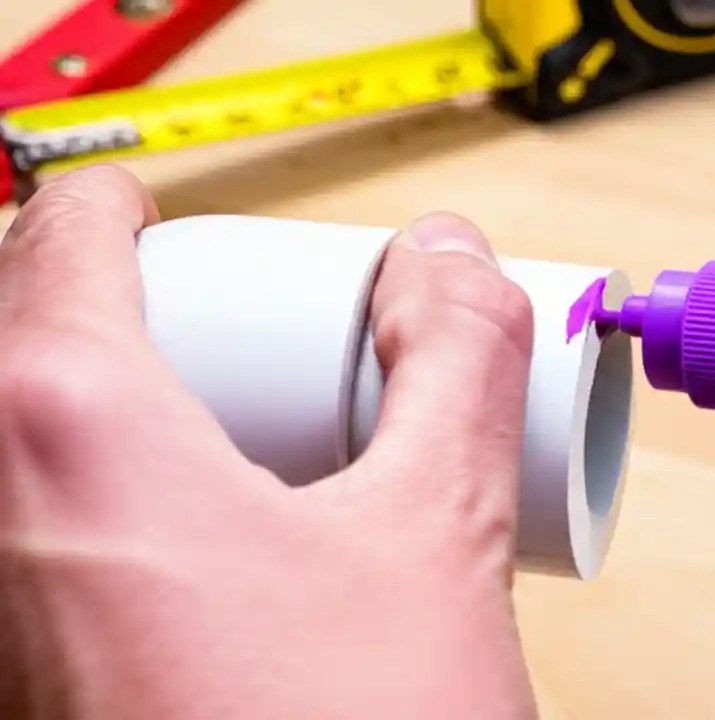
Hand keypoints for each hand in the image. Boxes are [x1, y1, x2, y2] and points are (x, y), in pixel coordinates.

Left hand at [0, 165, 537, 717]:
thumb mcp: (441, 534)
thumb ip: (458, 365)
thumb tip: (451, 270)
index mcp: (73, 440)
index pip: (59, 243)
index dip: (117, 209)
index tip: (156, 216)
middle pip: (26, 344)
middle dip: (118, 313)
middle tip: (209, 331)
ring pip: (21, 456)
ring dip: (99, 419)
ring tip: (211, 445)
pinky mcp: (22, 687)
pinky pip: (30, 551)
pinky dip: (90, 515)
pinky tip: (200, 569)